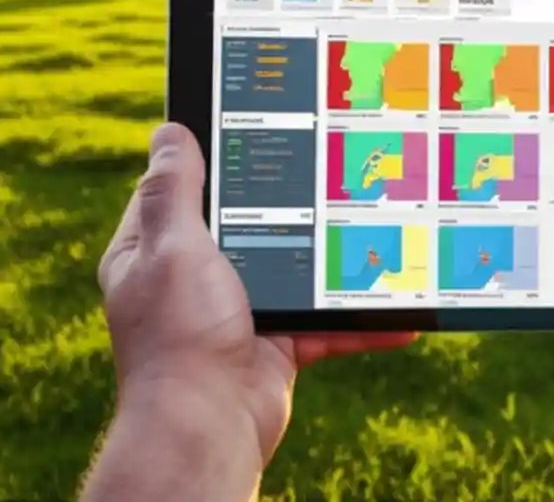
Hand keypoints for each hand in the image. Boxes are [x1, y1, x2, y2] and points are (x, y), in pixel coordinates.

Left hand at [98, 123, 416, 465]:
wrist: (207, 427)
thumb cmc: (181, 335)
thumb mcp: (172, 247)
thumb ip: (174, 191)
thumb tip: (171, 131)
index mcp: (154, 250)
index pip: (184, 189)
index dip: (216, 157)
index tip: (262, 126)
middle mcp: (192, 279)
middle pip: (250, 224)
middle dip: (292, 203)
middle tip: (337, 167)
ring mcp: (237, 312)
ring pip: (294, 271)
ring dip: (334, 260)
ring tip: (378, 230)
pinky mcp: (276, 345)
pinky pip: (325, 323)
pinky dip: (361, 319)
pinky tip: (399, 313)